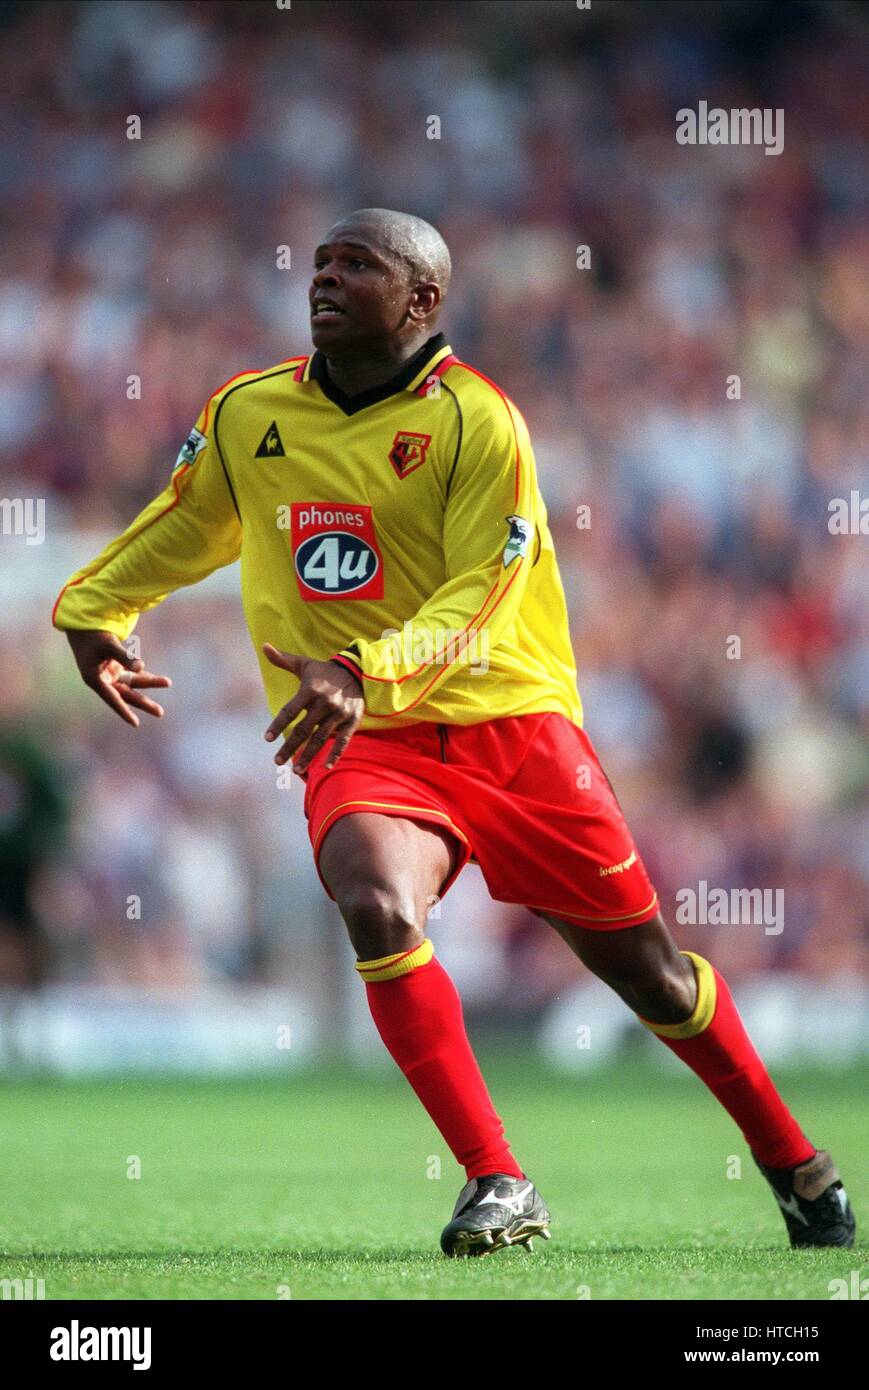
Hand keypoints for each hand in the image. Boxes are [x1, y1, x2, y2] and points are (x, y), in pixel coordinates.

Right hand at [66, 629, 170, 727]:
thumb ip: (124, 657)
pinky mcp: (115, 668)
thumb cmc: (94, 635)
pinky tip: (158, 679)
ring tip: (167, 682)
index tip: (135, 723)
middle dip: (144, 702)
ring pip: (132, 684)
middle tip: (160, 712)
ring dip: (149, 683)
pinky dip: (144, 676)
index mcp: (95, 679)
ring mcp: (109, 675)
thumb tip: (141, 667)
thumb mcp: (108, 645)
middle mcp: (103, 680)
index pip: (112, 698)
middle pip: (126, 694)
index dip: (124, 711)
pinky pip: (132, 675)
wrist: (84, 625)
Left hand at [262, 644, 363, 772]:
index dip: (278, 726)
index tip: (267, 739)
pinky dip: (335, 754)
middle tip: (277, 761)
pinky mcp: (352, 721)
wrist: (358, 671)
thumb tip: (264, 646)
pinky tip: (324, 767)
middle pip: (303, 730)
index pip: (290, 711)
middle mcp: (324, 703)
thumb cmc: (324, 671)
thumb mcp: (304, 664)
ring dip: (308, 755)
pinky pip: (342, 741)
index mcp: (310, 690)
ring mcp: (339, 714)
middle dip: (289, 747)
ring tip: (295, 769)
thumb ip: (283, 659)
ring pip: (321, 739)